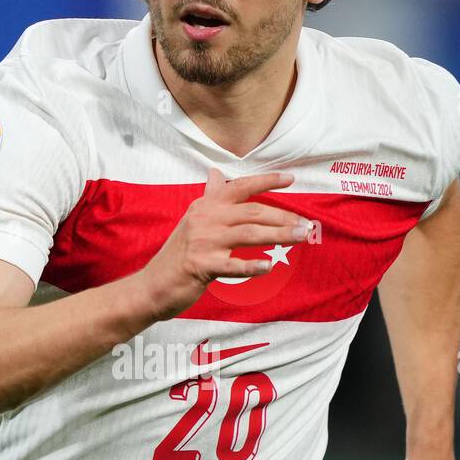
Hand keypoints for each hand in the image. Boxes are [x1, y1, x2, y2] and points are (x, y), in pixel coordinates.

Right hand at [136, 167, 311, 320]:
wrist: (153, 285)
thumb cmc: (178, 255)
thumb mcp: (192, 221)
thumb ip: (209, 198)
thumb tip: (215, 174)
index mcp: (206, 206)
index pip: (240, 187)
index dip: (267, 181)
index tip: (291, 179)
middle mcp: (205, 219)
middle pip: (251, 212)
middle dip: (283, 217)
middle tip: (306, 225)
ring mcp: (203, 242)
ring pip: (249, 234)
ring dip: (279, 236)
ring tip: (300, 238)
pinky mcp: (202, 266)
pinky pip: (234, 265)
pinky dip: (253, 266)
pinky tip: (269, 267)